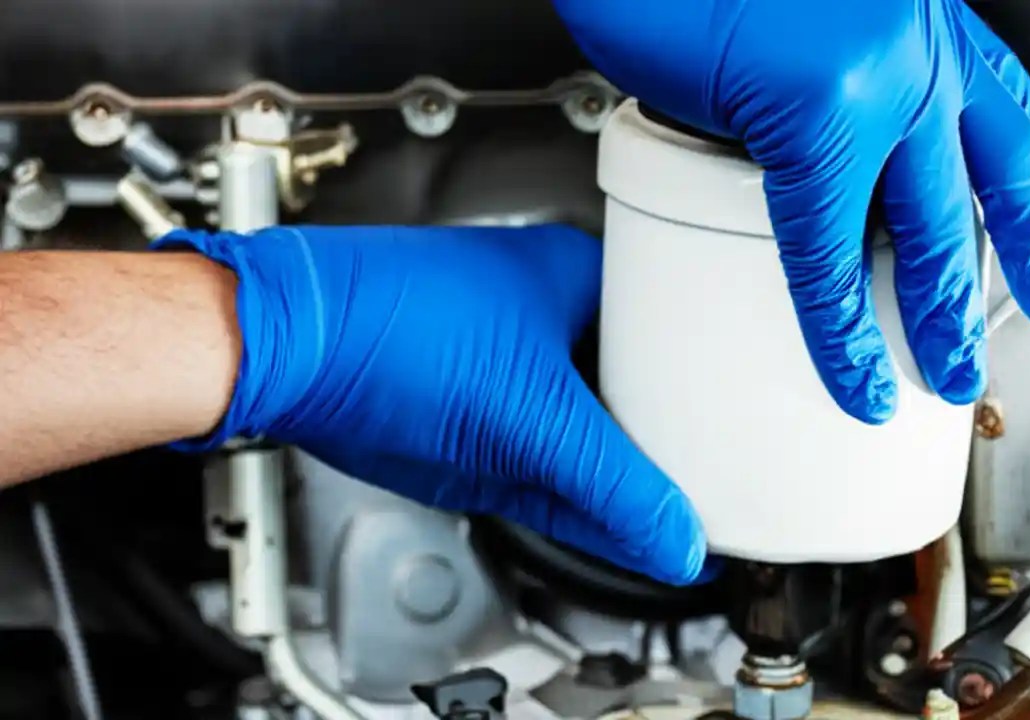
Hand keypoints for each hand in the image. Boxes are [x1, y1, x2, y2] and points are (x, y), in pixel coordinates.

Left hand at [154, 225, 708, 585]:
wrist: (286, 350)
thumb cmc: (388, 329)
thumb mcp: (527, 418)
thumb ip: (610, 487)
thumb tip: (674, 536)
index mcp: (585, 279)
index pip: (681, 346)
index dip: (712, 403)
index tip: (737, 449)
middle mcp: (555, 315)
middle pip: (639, 395)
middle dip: (663, 445)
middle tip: (704, 489)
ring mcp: (517, 365)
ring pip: (592, 430)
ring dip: (617, 472)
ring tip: (661, 507)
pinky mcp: (483, 410)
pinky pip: (549, 457)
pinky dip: (574, 489)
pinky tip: (599, 513)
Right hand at [554, 0, 1029, 422]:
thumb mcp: (799, 25)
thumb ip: (827, 88)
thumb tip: (807, 162)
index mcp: (918, 20)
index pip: (1005, 127)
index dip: (1028, 213)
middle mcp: (918, 40)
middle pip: (977, 192)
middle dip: (982, 289)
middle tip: (979, 352)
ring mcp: (878, 72)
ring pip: (927, 228)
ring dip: (936, 318)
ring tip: (940, 379)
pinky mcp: (819, 108)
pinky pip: (830, 248)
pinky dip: (840, 327)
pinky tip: (850, 370)